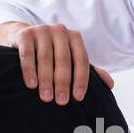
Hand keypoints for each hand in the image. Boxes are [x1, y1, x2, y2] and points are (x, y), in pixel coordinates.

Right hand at [0, 21, 114, 102]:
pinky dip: (29, 70)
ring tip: (46, 98)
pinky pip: (28, 54)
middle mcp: (60, 31)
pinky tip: (31, 84)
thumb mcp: (71, 59)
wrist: (23, 37)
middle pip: (63, 60)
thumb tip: (110, 85)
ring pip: (45, 58)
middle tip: (61, 101)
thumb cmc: (53, 53)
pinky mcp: (25, 34)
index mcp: (75, 37)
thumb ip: (88, 71)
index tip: (78, 98)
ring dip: (46, 80)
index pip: (81, 60)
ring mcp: (41, 30)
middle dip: (63, 82)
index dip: (81, 79)